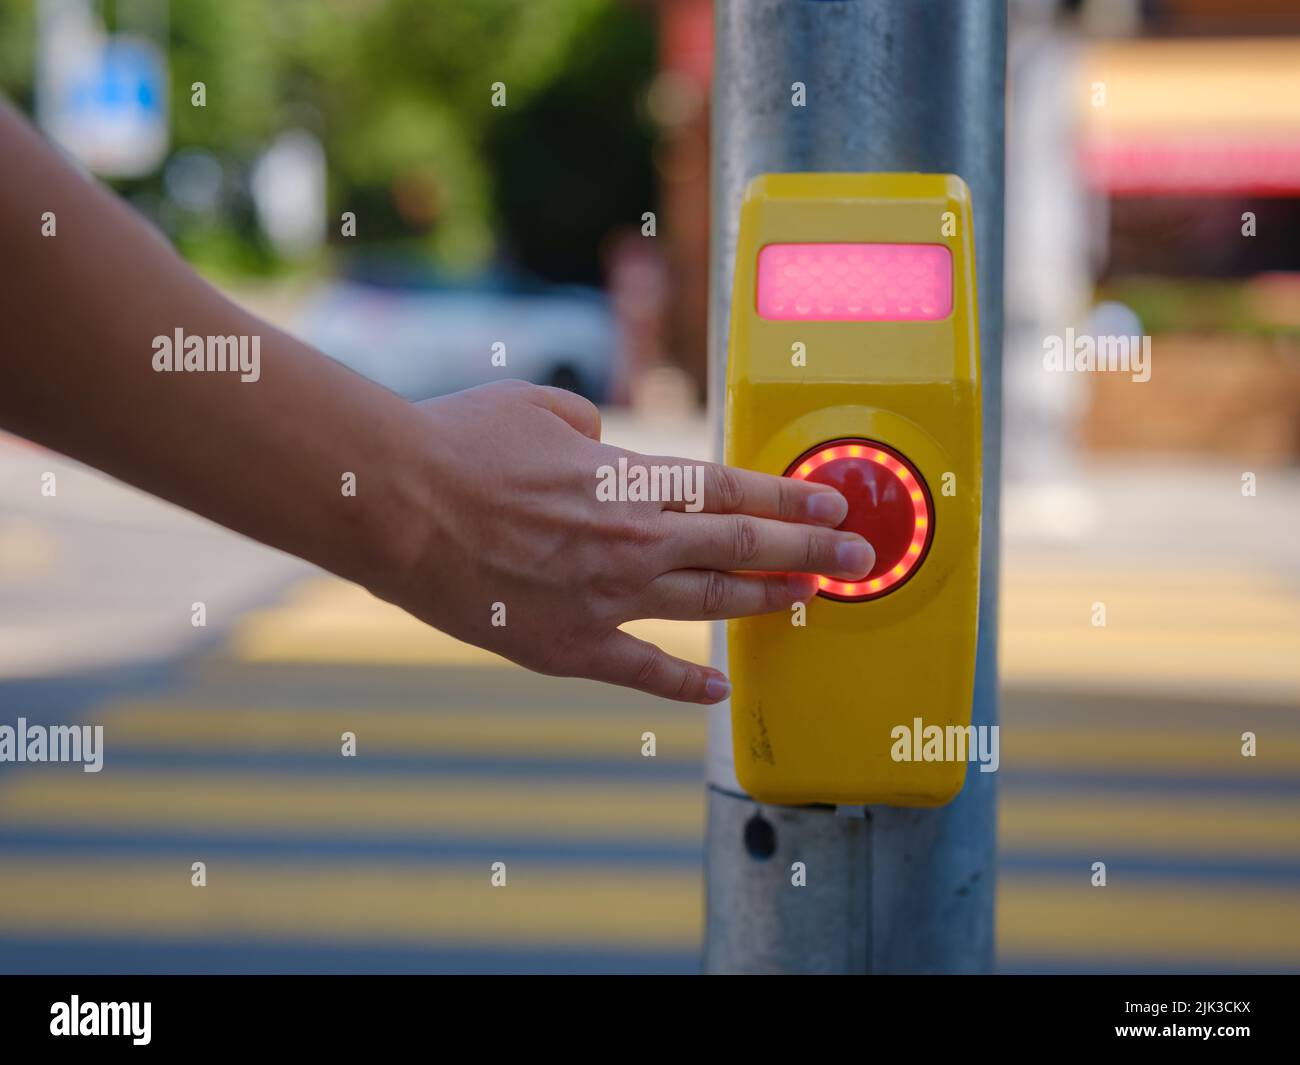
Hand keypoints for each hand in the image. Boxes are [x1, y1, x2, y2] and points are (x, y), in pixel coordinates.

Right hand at [378, 380, 874, 703]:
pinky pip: (643, 670)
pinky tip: (722, 687)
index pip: (735, 488)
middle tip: (858, 557)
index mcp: (631, 479)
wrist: (395, 503)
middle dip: (810, 550)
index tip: (833, 504)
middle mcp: (635, 541)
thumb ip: (592, 425)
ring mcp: (607, 599)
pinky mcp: (570, 648)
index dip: (792, 496)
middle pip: (744, 545)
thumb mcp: (537, 406)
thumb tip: (608, 446)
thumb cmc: (459, 443)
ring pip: (710, 603)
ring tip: (811, 602)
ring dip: (767, 602)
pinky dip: (686, 681)